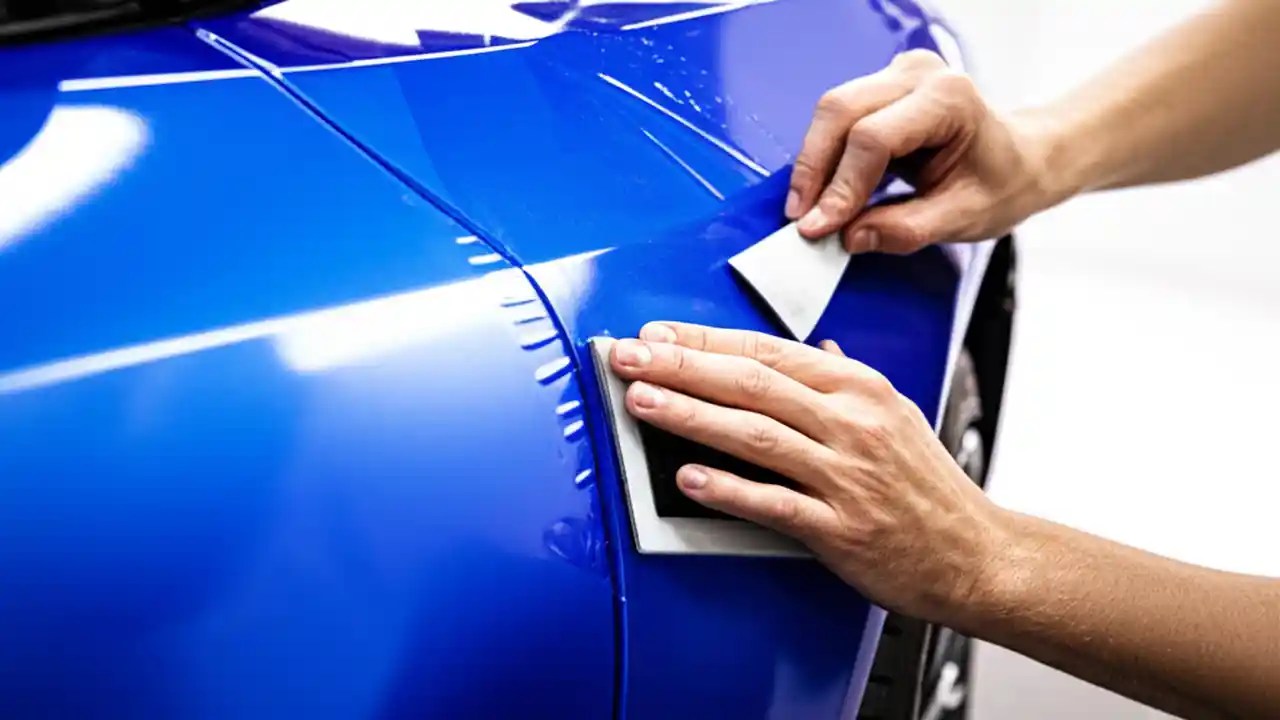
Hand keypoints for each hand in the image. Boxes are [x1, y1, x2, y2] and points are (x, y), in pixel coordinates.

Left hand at [609, 321, 1012, 622]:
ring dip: (692, 415)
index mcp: (858, 389)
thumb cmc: (930, 488)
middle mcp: (851, 423)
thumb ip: (847, 379)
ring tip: (643, 403)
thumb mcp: (896, 414)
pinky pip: (774, 503)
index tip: (659, 335)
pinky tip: (688, 478)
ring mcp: (845, 476)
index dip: (706, 341)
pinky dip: (729, 488)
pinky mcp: (840, 529)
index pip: (768, 351)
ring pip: (756, 435)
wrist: (976, 555)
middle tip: (630, 358)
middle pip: (752, 383)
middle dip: (682, 366)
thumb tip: (818, 348)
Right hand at [787, 49, 1058, 253]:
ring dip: (813, 163)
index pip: (874, 137)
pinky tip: (823, 192)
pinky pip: (837, 118)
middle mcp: (919, 75)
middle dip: (814, 169)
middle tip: (801, 218)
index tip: (818, 228)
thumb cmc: (1001, 184)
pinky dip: (824, 157)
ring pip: (831, 111)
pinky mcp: (880, 88)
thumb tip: (849, 236)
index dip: (841, 186)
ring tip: (808, 209)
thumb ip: (906, 230)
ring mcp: (897, 76)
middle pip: (841, 112)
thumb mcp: (963, 218)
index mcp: (949, 98)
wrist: (1020, 160)